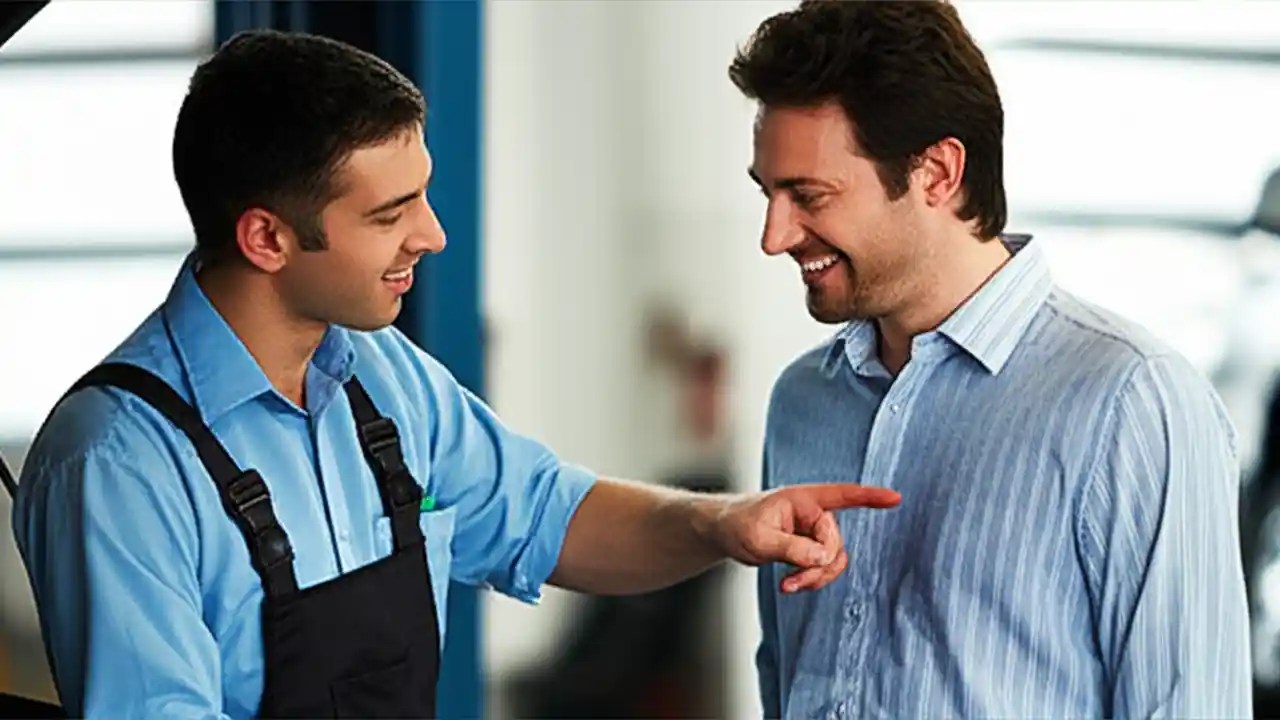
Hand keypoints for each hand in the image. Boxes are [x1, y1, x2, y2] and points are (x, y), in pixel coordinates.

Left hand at [710, 483, 899, 592]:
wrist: (724, 532)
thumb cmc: (737, 524)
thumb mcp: (759, 538)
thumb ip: (792, 548)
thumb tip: (823, 558)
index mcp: (803, 499)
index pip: (843, 495)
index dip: (870, 497)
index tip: (895, 498)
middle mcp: (813, 513)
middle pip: (835, 544)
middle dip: (818, 567)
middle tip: (792, 583)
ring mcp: (812, 532)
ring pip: (832, 560)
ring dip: (815, 577)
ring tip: (788, 586)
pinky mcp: (809, 548)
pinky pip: (823, 567)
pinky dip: (811, 580)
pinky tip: (790, 586)